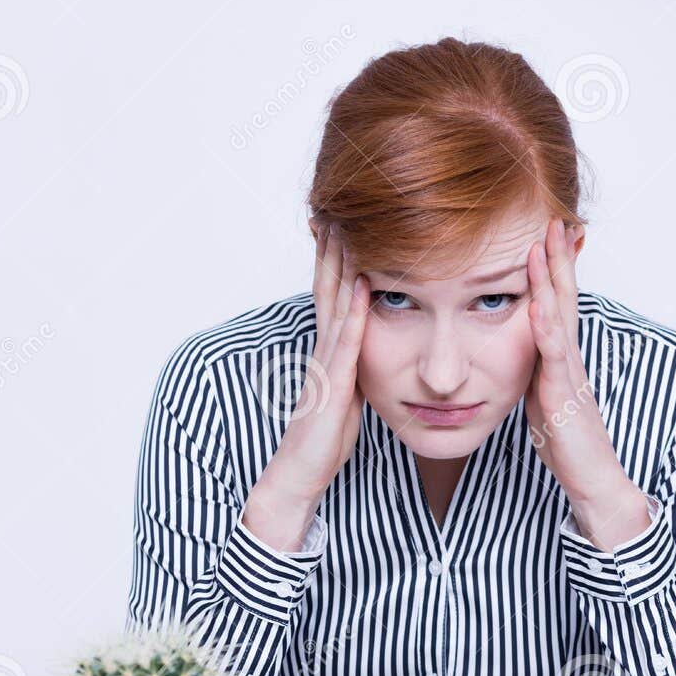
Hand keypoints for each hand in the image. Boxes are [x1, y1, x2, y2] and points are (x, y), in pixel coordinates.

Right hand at [266, 224, 368, 505]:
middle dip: (334, 244)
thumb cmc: (326, 435)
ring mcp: (326, 361)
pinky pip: (346, 342)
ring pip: (337, 303)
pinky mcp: (333, 384)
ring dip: (343, 264)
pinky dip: (355, 312)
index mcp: (331, 345)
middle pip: (329, 283)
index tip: (343, 217)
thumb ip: (358, 360)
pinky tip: (365, 286)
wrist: (300, 472)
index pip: (334, 288)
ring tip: (349, 226)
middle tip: (338, 202)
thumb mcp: (349, 387)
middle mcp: (325, 345)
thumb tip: (375, 339)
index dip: (336, 253)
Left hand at [524, 218, 647, 534]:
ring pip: (559, 315)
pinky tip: (538, 304)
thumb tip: (515, 351)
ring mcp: (568, 372)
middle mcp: (567, 356)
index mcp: (560, 355)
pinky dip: (545, 326)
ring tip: (544, 244)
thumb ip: (533, 369)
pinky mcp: (563, 394)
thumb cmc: (567, 442)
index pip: (557, 301)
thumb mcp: (542, 395)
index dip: (553, 267)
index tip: (547, 232)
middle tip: (553, 218)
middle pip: (564, 296)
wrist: (592, 480)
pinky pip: (553, 355)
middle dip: (558, 257)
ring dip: (552, 278)